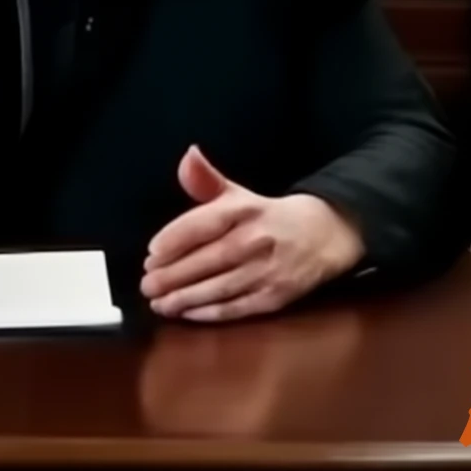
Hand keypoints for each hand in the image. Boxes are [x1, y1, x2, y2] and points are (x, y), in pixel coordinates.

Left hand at [140, 146, 364, 321]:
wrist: (324, 235)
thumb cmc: (268, 216)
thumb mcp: (238, 193)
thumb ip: (206, 180)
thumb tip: (188, 156)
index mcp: (244, 209)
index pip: (204, 223)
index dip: (175, 238)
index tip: (151, 252)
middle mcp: (256, 239)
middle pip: (209, 259)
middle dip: (174, 275)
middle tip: (146, 285)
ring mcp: (268, 270)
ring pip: (220, 287)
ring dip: (186, 298)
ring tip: (159, 303)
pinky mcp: (277, 297)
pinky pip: (238, 307)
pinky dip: (211, 313)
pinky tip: (188, 314)